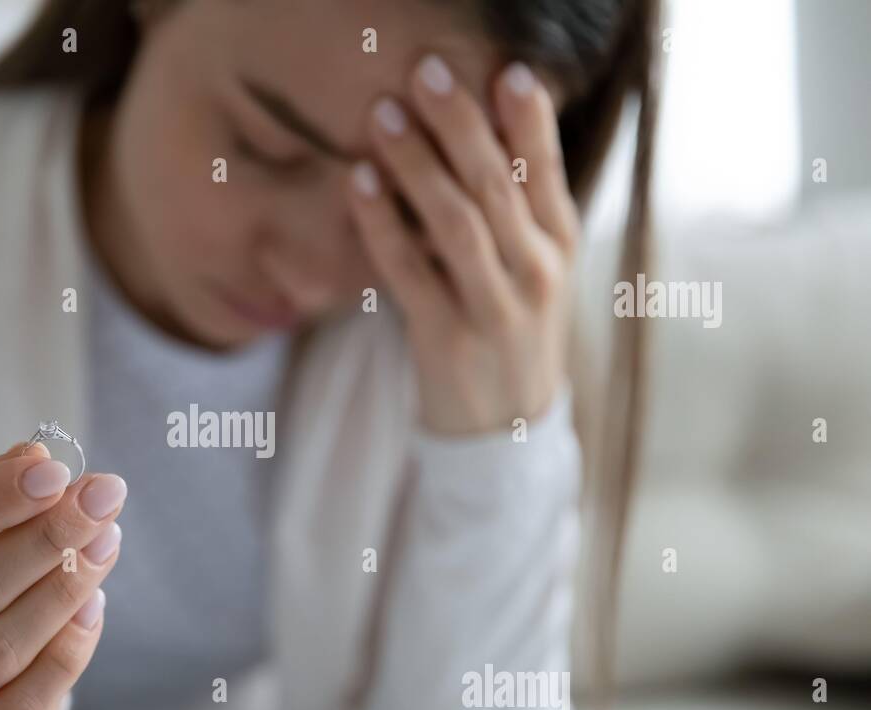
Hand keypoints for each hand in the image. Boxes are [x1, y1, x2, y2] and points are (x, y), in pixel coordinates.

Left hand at [346, 57, 580, 436]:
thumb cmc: (511, 331)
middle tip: (424, 72)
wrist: (506, 429)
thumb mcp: (534, 269)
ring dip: (417, 165)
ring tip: (383, 116)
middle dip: (459, 124)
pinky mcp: (447, 339)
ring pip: (456, 223)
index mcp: (559, 245)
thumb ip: (518, 210)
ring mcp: (494, 307)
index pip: (546, 171)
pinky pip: (409, 271)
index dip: (529, 119)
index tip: (506, 71)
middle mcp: (535, 271)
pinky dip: (382, 224)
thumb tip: (483, 132)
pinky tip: (359, 183)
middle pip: (495, 186)